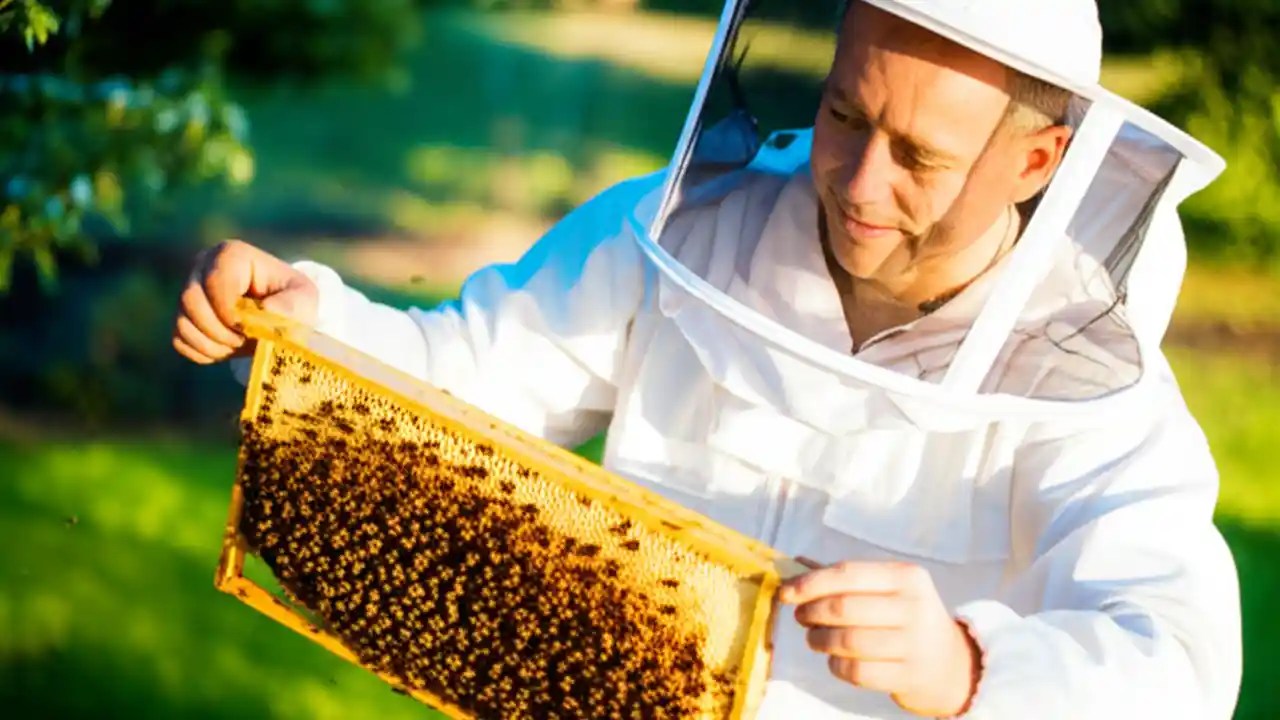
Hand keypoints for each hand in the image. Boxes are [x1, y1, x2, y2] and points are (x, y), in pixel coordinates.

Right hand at [173, 240, 317, 363]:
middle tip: (247, 340)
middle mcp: (202, 266)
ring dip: (215, 344)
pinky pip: (180, 340)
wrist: (279, 319)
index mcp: (231, 254)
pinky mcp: (183, 317)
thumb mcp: (304, 299)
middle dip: (222, 330)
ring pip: (183, 323)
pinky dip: (206, 353)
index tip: (250, 326)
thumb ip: (293, 304)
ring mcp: (188, 291)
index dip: (229, 309)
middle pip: (190, 300)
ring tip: (242, 344)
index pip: (215, 279)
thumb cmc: (293, 302)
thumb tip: (267, 310)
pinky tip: (228, 348)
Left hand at [778, 561, 980, 717]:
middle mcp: (913, 606)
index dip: (810, 583)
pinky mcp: (908, 676)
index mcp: (906, 576)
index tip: (785, 592)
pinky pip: (857, 671)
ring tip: (814, 640)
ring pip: (848, 641)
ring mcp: (914, 643)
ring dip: (819, 641)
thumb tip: (794, 564)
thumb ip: (843, 578)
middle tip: (802, 617)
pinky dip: (836, 666)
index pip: (847, 574)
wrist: (951, 665)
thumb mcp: (887, 590)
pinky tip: (835, 661)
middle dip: (812, 612)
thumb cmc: (906, 619)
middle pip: (844, 607)